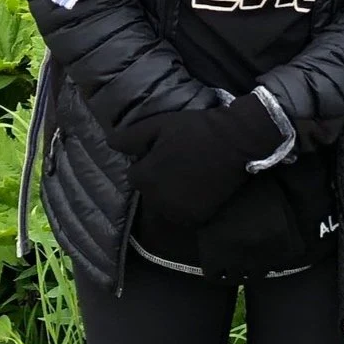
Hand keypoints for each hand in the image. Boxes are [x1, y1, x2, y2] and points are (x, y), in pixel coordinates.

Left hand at [129, 93, 285, 228]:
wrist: (234, 141)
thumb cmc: (194, 129)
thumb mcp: (159, 125)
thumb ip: (131, 137)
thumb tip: (109, 143)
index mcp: (146, 177)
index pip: (134, 175)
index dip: (146, 161)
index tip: (161, 150)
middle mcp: (159, 200)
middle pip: (149, 191)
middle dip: (157, 177)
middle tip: (176, 159)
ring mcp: (179, 212)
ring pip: (165, 203)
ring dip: (171, 192)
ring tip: (188, 171)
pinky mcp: (198, 218)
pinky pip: (184, 213)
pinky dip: (187, 203)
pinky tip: (199, 185)